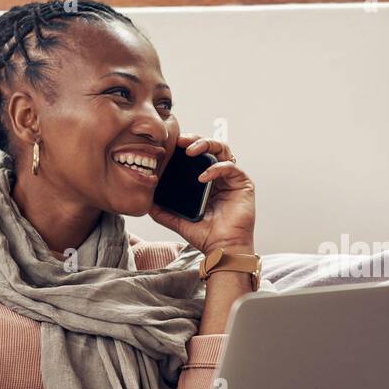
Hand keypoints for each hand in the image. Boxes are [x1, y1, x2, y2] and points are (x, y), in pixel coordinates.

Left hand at [148, 134, 255, 252]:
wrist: (222, 248)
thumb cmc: (205, 235)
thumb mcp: (177, 220)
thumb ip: (162, 211)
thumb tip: (145, 203)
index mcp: (206, 180)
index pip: (197, 155)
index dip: (186, 146)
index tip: (171, 145)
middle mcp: (220, 176)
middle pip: (210, 147)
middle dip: (195, 140)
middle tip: (180, 141)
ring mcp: (232, 179)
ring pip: (222, 150)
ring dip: (206, 145)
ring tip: (191, 151)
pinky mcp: (243, 183)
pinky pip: (231, 167)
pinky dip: (216, 168)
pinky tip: (203, 177)